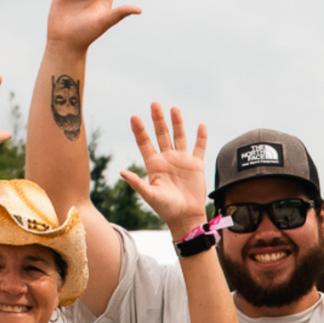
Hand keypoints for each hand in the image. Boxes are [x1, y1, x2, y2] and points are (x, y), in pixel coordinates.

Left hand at [119, 105, 210, 236]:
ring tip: (174, 108)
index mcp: (154, 165)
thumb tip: (122, 172)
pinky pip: (199, 148)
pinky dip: (201, 137)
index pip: (144, 143)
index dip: (139, 130)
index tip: (134, 117)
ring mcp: (181, 161)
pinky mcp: (196, 166)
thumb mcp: (150, 196)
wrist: (186, 218)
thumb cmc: (166, 209)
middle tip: (154, 104)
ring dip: (177, 123)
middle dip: (158, 120)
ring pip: (179, 137)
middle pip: (161, 135)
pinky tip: (201, 125)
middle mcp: (167, 159)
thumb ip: (138, 183)